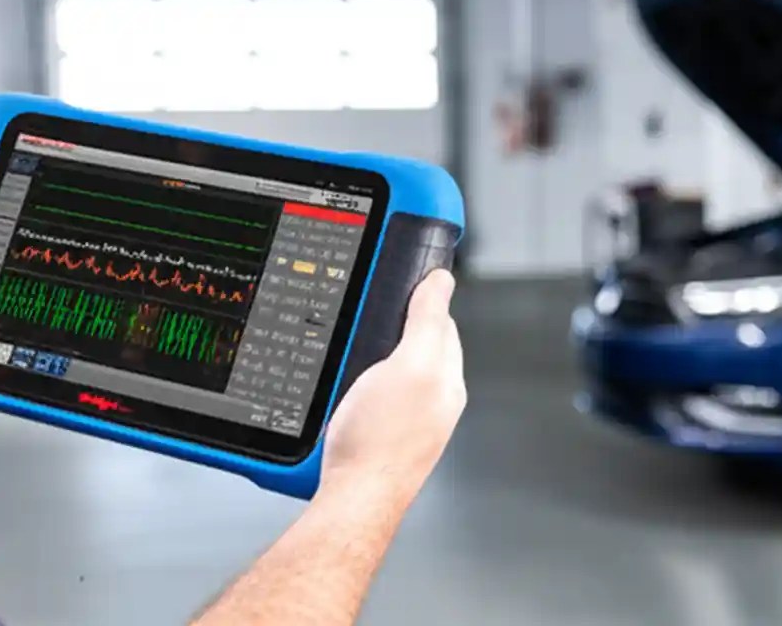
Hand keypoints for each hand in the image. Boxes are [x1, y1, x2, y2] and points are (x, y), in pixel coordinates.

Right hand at [320, 269, 464, 505]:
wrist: (353, 500)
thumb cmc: (383, 442)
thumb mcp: (412, 365)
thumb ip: (429, 322)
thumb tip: (442, 282)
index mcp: (446, 380)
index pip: (441, 324)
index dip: (420, 301)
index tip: (398, 283)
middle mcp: (430, 402)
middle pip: (410, 347)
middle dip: (387, 332)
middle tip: (362, 325)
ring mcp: (402, 421)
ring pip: (383, 373)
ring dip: (363, 361)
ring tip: (344, 360)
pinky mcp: (374, 436)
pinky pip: (361, 399)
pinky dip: (347, 389)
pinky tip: (335, 394)